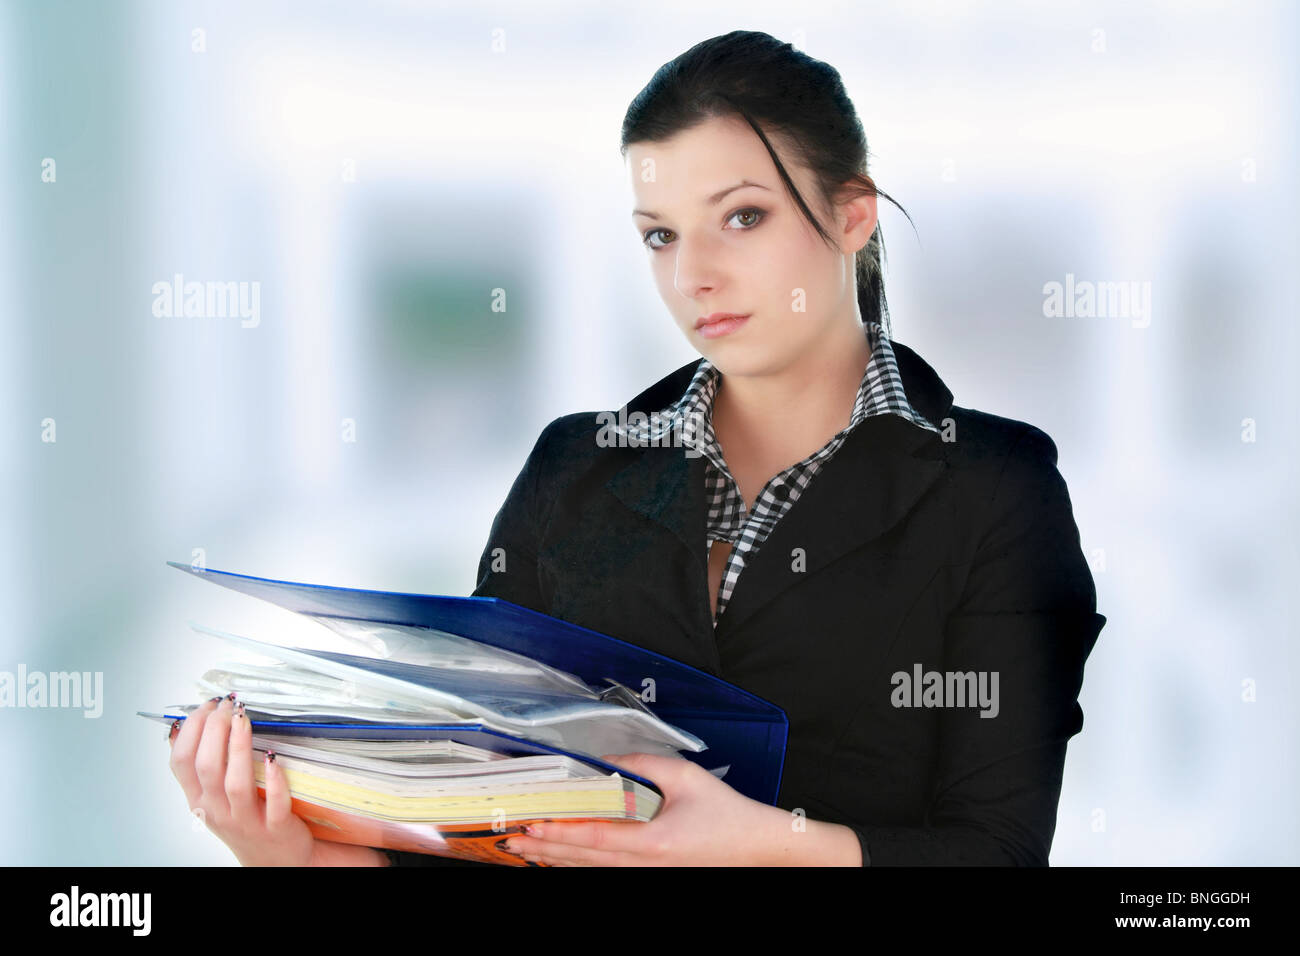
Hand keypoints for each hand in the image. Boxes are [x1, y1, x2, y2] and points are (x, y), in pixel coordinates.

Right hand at [167, 696, 384, 865]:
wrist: (275, 859)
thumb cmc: (244, 820)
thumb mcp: (211, 796)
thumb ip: (197, 766)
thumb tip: (179, 726)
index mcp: (199, 800)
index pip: (181, 762)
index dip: (190, 729)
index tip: (205, 705)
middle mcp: (218, 811)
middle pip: (206, 767)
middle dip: (213, 729)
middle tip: (226, 705)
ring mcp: (246, 820)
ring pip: (235, 782)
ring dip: (237, 747)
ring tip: (242, 718)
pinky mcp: (275, 827)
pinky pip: (274, 803)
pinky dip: (273, 780)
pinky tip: (272, 757)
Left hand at [499, 752, 794, 865]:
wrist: (758, 850)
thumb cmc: (727, 814)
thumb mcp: (686, 778)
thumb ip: (643, 766)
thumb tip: (605, 763)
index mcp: (652, 842)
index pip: (592, 838)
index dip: (557, 833)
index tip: (529, 825)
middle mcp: (644, 867)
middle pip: (582, 861)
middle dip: (543, 849)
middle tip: (511, 838)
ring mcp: (647, 877)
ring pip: (589, 871)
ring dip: (555, 859)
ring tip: (525, 849)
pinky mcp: (652, 877)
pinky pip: (605, 874)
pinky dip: (578, 865)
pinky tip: (561, 859)